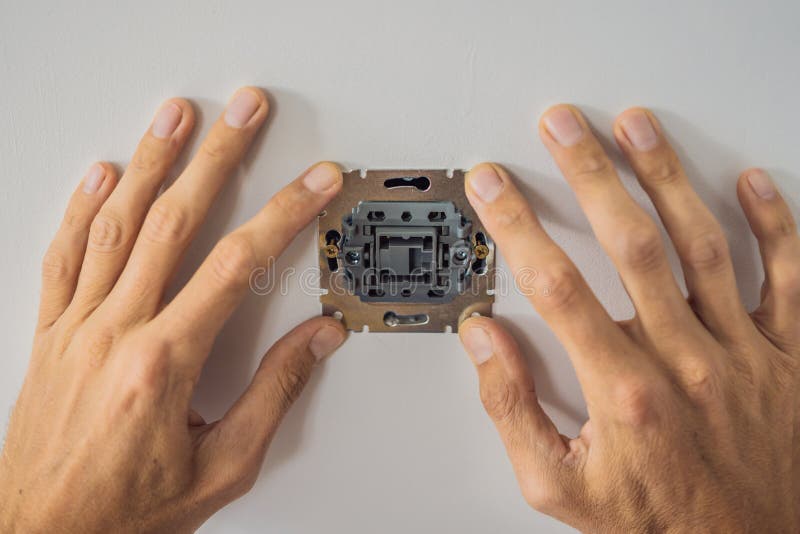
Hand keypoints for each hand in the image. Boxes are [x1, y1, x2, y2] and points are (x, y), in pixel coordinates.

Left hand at [0, 88, 345, 532]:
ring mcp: (76, 326)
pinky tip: (100, 174)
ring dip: (150, 160)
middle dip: (218, 156)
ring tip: (175, 117)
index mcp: (164, 363)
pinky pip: (64, 256)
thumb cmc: (127, 511)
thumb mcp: (223, 465)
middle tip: (242, 112)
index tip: (312, 183)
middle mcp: (115, 331)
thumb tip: (316, 340)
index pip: (237, 265)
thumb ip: (274, 394)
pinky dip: (82, 208)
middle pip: (175, 221)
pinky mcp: (49, 332)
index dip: (284, 214)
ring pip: (116, 223)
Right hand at [460, 106, 798, 531]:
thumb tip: (484, 342)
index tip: (495, 187)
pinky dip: (774, 225)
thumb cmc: (655, 521)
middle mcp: (684, 362)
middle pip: (630, 244)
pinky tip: (752, 183)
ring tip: (637, 127)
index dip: (517, 225)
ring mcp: (741, 353)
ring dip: (666, 176)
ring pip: (702, 244)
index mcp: (623, 392)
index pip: (556, 286)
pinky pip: (789, 278)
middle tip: (564, 126)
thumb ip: (512, 409)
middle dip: (589, 173)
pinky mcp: (787, 356)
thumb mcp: (557, 484)